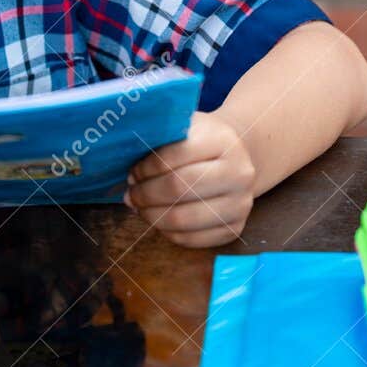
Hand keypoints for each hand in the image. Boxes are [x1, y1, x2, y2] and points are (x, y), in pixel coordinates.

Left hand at [125, 113, 256, 247]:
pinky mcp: (235, 228)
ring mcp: (241, 203)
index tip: (133, 172)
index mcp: (223, 140)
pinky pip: (192, 239)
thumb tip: (126, 157)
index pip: (177, 155)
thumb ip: (160, 137)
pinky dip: (167, 232)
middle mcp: (239, 172)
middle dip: (146, 194)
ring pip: (183, 219)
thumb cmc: (200, 142)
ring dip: (152, 215)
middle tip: (131, 194)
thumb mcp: (185, 127)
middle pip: (179, 188)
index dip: (147, 167)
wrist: (235, 158)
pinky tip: (157, 219)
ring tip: (140, 207)